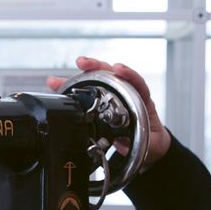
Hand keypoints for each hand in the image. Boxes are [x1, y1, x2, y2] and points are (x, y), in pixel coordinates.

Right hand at [47, 56, 171, 167]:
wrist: (150, 146)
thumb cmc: (153, 140)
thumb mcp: (154, 146)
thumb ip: (144, 144)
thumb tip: (122, 143)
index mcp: (142, 100)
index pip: (137, 83)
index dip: (128, 74)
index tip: (117, 69)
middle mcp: (126, 94)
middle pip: (111, 74)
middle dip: (96, 66)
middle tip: (82, 63)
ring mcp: (112, 96)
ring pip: (95, 81)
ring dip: (77, 76)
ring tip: (59, 78)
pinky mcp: (100, 102)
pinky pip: (85, 92)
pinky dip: (70, 89)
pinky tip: (56, 86)